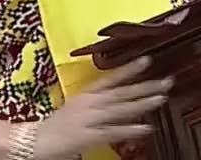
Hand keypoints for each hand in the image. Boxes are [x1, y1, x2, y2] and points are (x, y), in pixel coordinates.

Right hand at [33, 57, 170, 159]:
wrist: (33, 141)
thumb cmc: (53, 128)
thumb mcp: (75, 109)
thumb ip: (94, 105)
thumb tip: (113, 102)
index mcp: (86, 95)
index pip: (111, 78)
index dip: (130, 69)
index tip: (148, 60)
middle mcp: (90, 103)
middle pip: (122, 92)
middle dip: (146, 86)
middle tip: (167, 80)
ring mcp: (90, 119)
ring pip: (122, 109)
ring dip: (143, 103)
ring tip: (162, 97)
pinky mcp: (88, 135)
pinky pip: (114, 131)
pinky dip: (130, 129)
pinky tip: (146, 127)